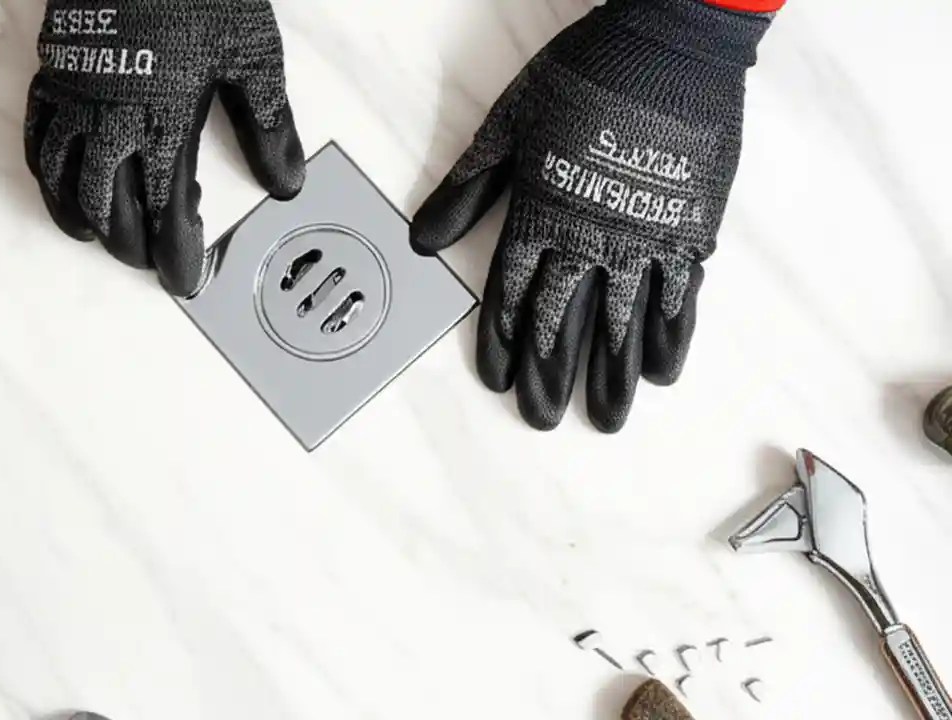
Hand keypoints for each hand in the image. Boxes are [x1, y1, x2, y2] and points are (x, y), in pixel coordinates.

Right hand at [26, 1, 305, 295]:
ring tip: (98, 237)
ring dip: (82, 219)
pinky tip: (59, 185)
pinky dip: (47, 175)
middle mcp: (113, 121)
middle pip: (110, 208)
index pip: (165, 210)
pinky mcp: (53, 77)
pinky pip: (38, 140)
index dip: (173, 253)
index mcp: (166, 122)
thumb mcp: (253, 57)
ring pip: (66, 182)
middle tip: (147, 259)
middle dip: (128, 244)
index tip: (182, 278)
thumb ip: (269, 125)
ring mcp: (76, 100)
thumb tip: (287, 181)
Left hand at [412, 0, 773, 431]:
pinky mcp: (689, 230)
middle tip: (544, 420)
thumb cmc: (583, 77)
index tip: (497, 381)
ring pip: (621, 323)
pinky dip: (669, 335)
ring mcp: (643, 239)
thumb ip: (467, 188)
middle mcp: (588, 239)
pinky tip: (661, 371)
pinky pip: (679, 297)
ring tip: (605, 419)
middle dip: (551, 375)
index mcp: (539, 216)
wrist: (668, 47)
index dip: (501, 342)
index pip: (511, 296)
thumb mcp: (508, 125)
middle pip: (563, 322)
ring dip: (611, 376)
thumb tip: (422, 239)